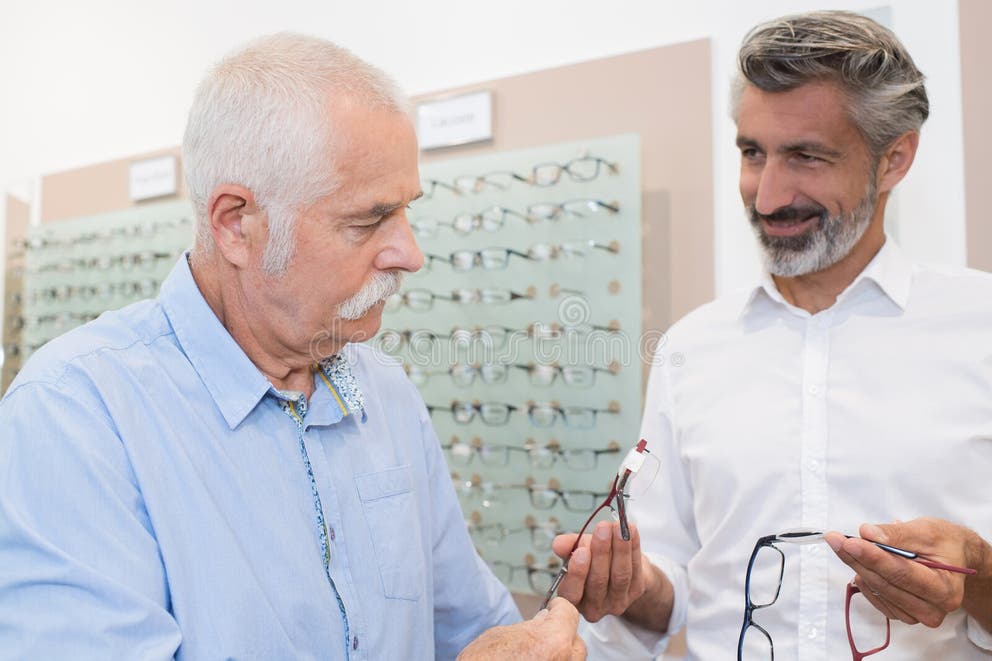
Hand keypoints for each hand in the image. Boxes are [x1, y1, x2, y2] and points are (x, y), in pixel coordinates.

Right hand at [457, 597, 584, 660]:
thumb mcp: (501, 635)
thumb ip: (529, 627)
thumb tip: (541, 622)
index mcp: (553, 640)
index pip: (569, 613)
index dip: (558, 609)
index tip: (552, 609)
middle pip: (575, 641)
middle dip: (561, 634)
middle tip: (542, 632)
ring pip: (571, 660)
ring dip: (558, 654)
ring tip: (535, 653)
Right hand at [551, 520, 671, 630]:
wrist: (617, 564)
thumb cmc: (591, 558)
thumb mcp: (576, 550)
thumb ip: (567, 546)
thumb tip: (558, 544)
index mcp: (573, 598)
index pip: (572, 592)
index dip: (577, 573)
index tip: (582, 550)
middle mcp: (594, 606)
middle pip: (598, 581)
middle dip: (601, 552)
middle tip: (602, 528)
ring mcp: (617, 602)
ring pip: (620, 575)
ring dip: (620, 548)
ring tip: (618, 526)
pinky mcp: (636, 592)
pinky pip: (635, 568)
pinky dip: (634, 546)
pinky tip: (631, 529)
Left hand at [825, 518, 991, 630]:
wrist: (954, 558)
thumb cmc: (944, 543)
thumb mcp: (926, 530)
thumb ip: (897, 534)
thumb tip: (868, 534)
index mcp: (946, 589)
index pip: (902, 574)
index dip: (873, 558)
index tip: (850, 542)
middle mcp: (933, 609)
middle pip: (886, 584)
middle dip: (858, 559)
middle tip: (836, 539)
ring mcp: (917, 615)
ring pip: (878, 591)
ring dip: (858, 566)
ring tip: (846, 545)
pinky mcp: (903, 614)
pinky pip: (876, 598)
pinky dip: (864, 579)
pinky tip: (860, 563)